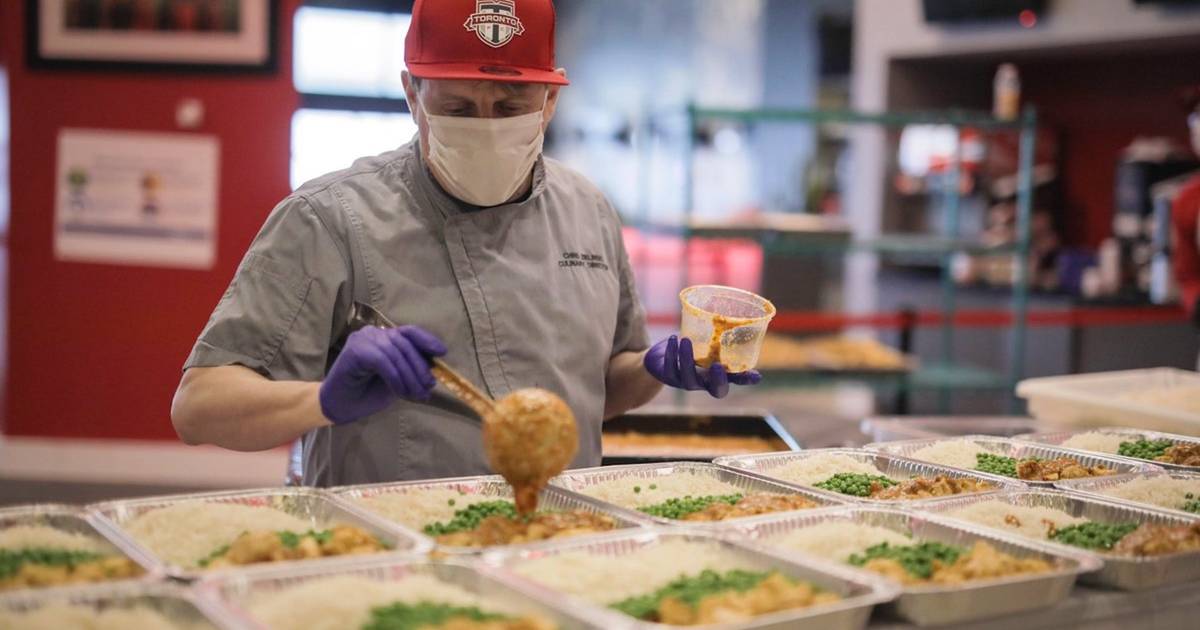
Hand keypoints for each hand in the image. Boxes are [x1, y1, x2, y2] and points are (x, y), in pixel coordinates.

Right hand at [319, 326, 446, 423]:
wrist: (340, 407)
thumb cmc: (367, 394)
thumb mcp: (398, 381)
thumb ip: (411, 371)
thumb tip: (433, 373)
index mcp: (385, 337)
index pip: (409, 332)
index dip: (426, 340)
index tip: (441, 353)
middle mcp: (373, 333)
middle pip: (405, 343)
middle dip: (419, 367)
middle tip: (427, 387)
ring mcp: (362, 338)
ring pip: (395, 352)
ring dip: (408, 376)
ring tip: (414, 394)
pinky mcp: (355, 349)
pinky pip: (382, 360)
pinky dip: (394, 376)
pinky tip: (398, 390)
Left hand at [643, 335, 760, 398]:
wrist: (657, 362)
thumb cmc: (689, 353)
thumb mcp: (707, 350)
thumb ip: (725, 346)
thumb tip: (752, 333)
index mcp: (714, 378)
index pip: (735, 381)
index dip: (743, 382)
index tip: (755, 375)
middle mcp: (702, 383)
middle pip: (714, 389)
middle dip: (718, 380)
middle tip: (718, 366)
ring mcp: (684, 382)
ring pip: (687, 377)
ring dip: (686, 358)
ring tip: (685, 340)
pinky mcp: (667, 375)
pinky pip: (669, 367)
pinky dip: (671, 352)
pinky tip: (673, 339)